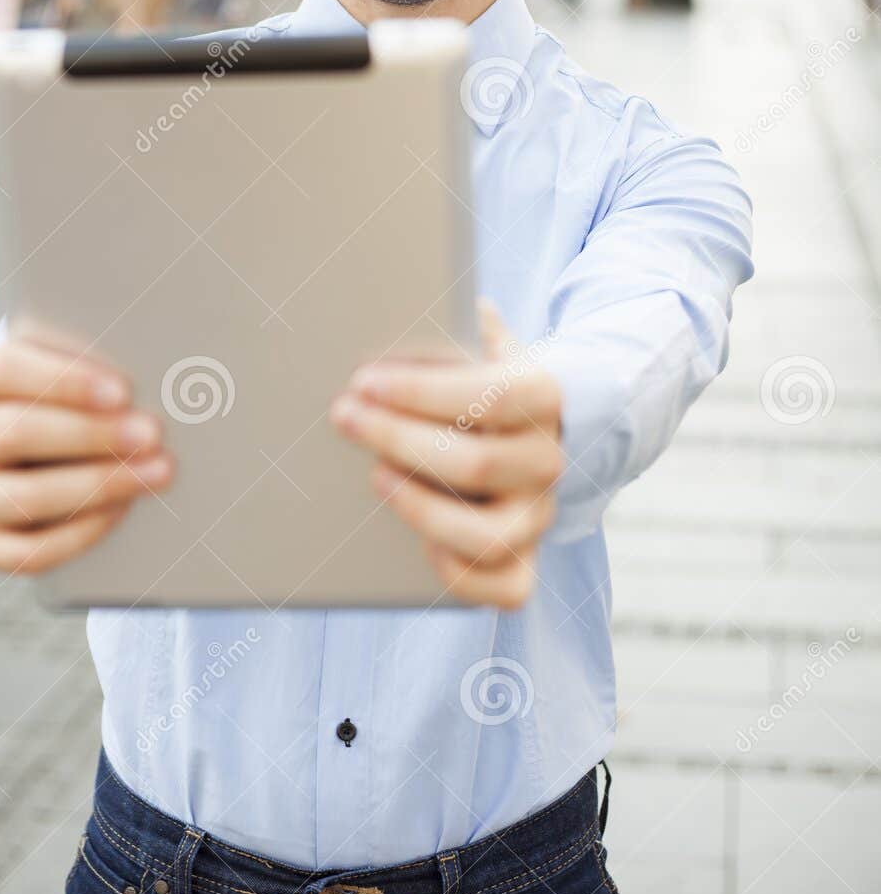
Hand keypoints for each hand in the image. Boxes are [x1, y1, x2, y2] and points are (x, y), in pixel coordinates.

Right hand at [0, 337, 174, 573]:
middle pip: (13, 434)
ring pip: (22, 498)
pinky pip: (27, 553)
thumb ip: (91, 361)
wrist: (46, 443)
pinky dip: (81, 533)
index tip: (123, 391)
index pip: (1, 371)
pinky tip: (123, 508)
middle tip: (152, 433)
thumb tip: (141, 384)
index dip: (64, 381)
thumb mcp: (69, 363)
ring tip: (156, 471)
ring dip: (97, 486)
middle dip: (90, 435)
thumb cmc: (65, 391)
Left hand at [329, 304, 563, 609]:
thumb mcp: (480, 349)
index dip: (423, 390)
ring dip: (420, 507)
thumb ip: (463, 331)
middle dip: (398, 438)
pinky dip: (455, 572)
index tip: (364, 380)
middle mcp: (549, 463)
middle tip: (344, 417)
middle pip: (477, 462)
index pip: (493, 394)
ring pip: (487, 536)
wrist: (532, 433)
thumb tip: (453, 302)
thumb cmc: (485, 389)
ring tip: (374, 476)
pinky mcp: (525, 565)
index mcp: (543, 401)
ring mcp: (538, 519)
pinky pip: (502, 590)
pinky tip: (413, 542)